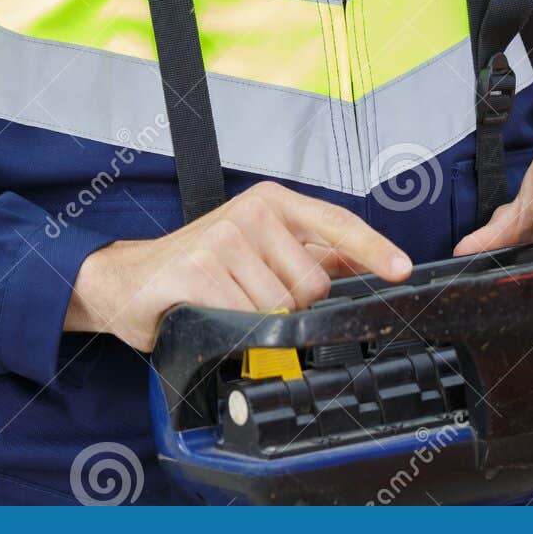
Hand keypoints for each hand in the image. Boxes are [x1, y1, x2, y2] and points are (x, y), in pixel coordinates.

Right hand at [65, 179, 412, 350]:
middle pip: (313, 284)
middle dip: (293, 306)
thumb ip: (309, 251)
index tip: (401, 270)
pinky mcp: (201, 270)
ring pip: (280, 308)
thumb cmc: (200, 264)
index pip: (336, 222)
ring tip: (227, 304)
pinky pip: (246, 321)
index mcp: (271, 202)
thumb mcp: (257, 246)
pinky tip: (210, 313)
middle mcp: (251, 212)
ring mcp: (225, 237)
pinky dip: (233, 331)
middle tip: (251, 296)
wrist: (131, 279)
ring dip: (258, 321)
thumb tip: (362, 259)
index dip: (373, 248)